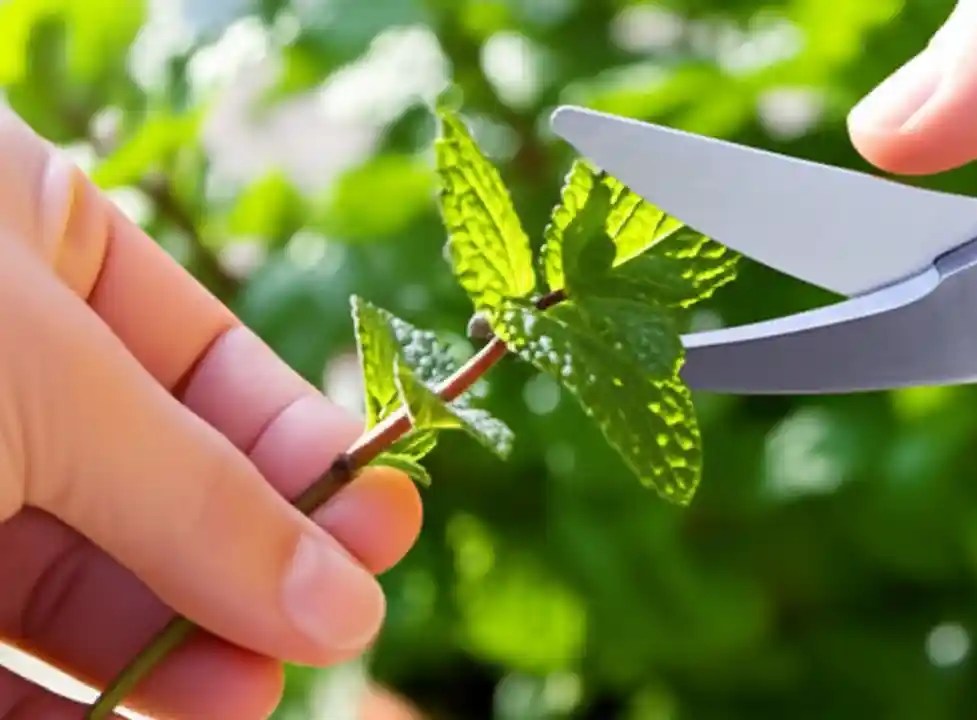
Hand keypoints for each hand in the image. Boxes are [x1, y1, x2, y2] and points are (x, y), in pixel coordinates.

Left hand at [0, 107, 422, 717]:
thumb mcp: (39, 375)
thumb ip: (199, 495)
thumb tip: (347, 600)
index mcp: (28, 244)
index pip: (206, 360)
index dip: (303, 447)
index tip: (380, 529)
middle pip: (161, 486)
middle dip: (251, 568)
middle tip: (332, 630)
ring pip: (81, 589)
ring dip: (174, 657)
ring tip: (242, 702)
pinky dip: (60, 716)